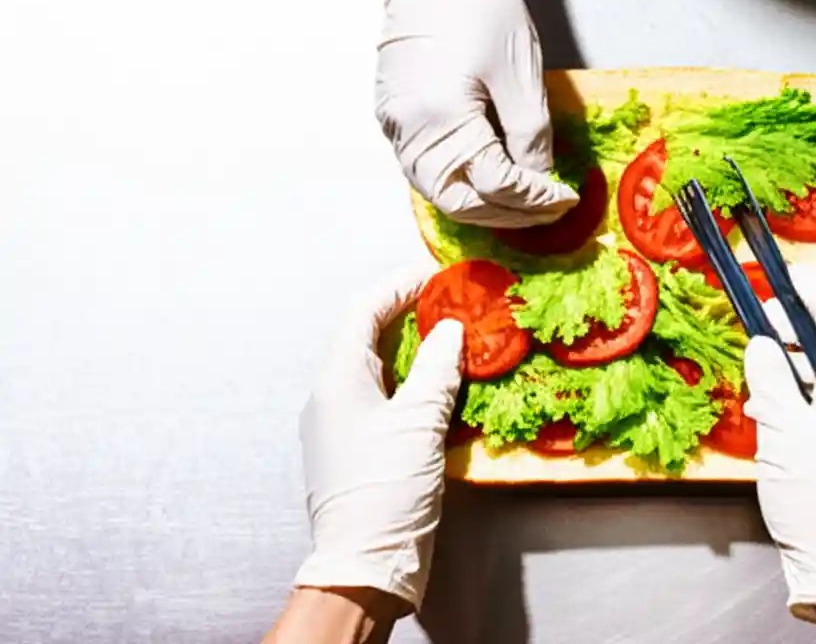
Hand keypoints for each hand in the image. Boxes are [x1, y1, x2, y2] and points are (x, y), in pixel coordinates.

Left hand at [294, 264, 462, 611]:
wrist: (365, 564)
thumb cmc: (386, 490)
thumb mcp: (419, 422)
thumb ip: (437, 369)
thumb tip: (451, 330)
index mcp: (338, 379)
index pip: (364, 309)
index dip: (400, 285)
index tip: (439, 276)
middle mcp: (332, 395)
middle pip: (369, 336)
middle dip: (411, 315)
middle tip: (454, 305)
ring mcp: (342, 424)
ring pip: (378, 368)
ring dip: (415, 350)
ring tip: (456, 341)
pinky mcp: (358, 450)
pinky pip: (384, 398)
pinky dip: (413, 383)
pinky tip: (443, 389)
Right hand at [374, 0, 577, 227]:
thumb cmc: (479, 10)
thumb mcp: (520, 73)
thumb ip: (530, 136)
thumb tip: (538, 180)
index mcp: (442, 118)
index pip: (495, 183)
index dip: (535, 197)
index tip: (565, 198)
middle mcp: (410, 131)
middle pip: (460, 202)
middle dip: (508, 214)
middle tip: (547, 210)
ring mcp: (395, 127)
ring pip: (439, 193)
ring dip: (484, 205)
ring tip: (523, 203)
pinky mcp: (393, 119)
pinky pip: (426, 170)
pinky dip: (461, 183)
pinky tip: (491, 180)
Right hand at [745, 265, 815, 623]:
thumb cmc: (815, 498)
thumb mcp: (779, 428)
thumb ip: (770, 377)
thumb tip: (762, 346)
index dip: (812, 289)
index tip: (793, 272)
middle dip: (802, 334)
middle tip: (765, 327)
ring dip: (810, 371)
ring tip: (770, 380)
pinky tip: (796, 415)